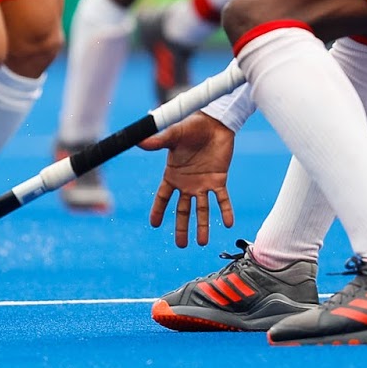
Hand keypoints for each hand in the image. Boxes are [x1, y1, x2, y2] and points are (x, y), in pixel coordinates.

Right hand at [141, 112, 235, 246]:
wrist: (214, 122)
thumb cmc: (191, 126)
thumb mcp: (173, 135)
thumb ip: (158, 141)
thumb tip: (138, 141)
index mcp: (173, 175)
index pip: (163, 197)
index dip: (158, 210)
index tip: (153, 224)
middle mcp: (187, 183)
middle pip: (182, 210)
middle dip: (181, 228)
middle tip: (181, 245)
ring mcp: (203, 183)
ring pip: (202, 210)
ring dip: (202, 226)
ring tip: (202, 243)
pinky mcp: (219, 180)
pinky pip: (222, 199)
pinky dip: (225, 211)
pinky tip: (228, 223)